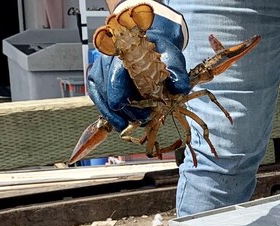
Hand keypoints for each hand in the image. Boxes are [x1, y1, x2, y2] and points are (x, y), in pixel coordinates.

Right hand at [87, 0, 191, 131]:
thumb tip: (180, 87)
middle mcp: (108, 60)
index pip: (115, 71)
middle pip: (107, 86)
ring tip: (132, 123)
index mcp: (124, 50)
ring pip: (101, 95)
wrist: (151, 48)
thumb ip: (176, 70)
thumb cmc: (159, 52)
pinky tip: (120, 124)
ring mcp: (101, 71)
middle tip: (142, 118)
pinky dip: (109, 115)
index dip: (117, 89)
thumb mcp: (172, 56)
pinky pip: (99, 100)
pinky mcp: (99, 83)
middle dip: (123, 106)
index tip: (120, 104)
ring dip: (115, 113)